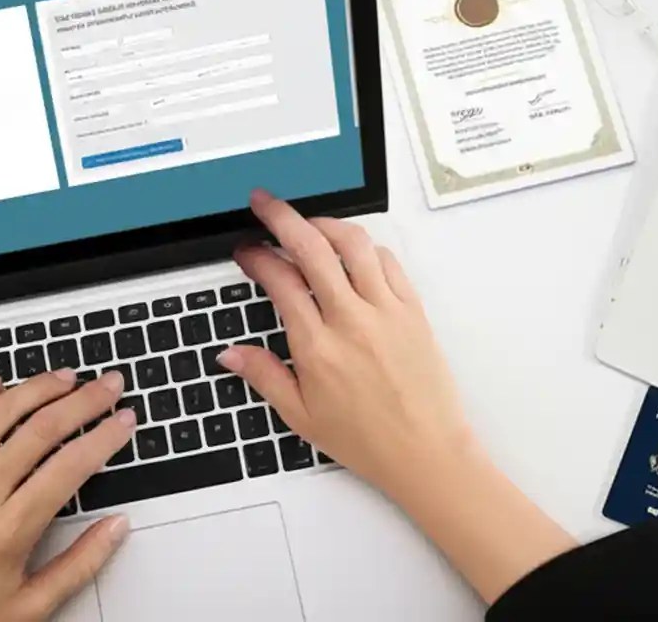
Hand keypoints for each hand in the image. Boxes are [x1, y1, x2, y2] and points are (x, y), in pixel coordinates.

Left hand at [0, 370, 135, 621]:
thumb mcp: (27, 608)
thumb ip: (79, 564)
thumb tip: (116, 529)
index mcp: (9, 531)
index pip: (71, 466)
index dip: (105, 437)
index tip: (124, 421)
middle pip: (41, 429)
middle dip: (84, 400)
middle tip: (108, 384)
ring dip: (36, 388)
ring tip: (64, 377)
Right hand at [219, 190, 472, 494]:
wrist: (426, 453)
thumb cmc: (368, 440)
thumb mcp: (301, 416)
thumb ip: (264, 377)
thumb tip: (230, 355)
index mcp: (317, 347)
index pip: (280, 281)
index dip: (256, 257)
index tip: (247, 252)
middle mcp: (351, 321)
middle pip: (311, 247)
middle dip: (281, 217)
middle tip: (264, 204)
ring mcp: (385, 311)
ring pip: (353, 244)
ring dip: (324, 224)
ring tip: (308, 222)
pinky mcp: (412, 311)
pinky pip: (387, 262)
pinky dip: (365, 246)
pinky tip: (352, 250)